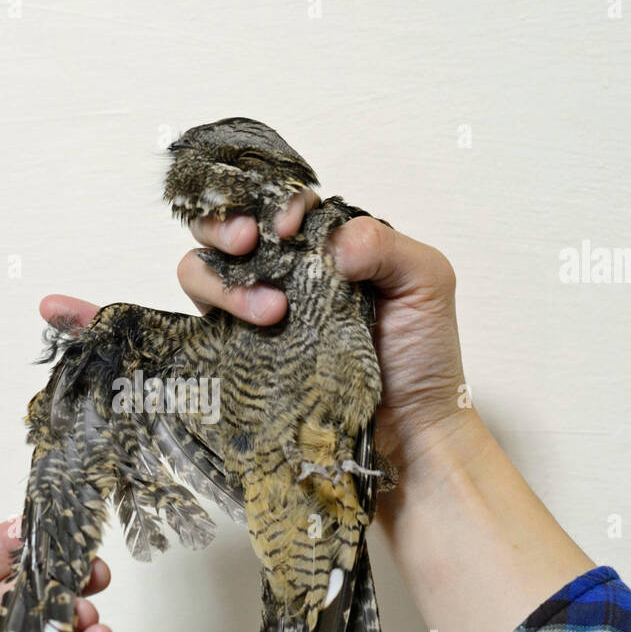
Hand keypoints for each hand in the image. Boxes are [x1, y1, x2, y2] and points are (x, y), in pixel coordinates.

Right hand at [176, 192, 469, 469]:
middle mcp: (286, 270)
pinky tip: (260, 328)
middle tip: (247, 243)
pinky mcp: (240, 349)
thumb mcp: (427, 282)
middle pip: (227, 225)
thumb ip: (385, 244)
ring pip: (203, 267)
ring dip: (225, 278)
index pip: (284, 202)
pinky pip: (204, 319)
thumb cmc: (424, 355)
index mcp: (327, 243)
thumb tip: (329, 243)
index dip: (276, 202)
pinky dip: (217, 312)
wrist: (411, 429)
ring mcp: (258, 309)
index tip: (289, 227)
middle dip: (224, 224)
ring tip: (271, 311)